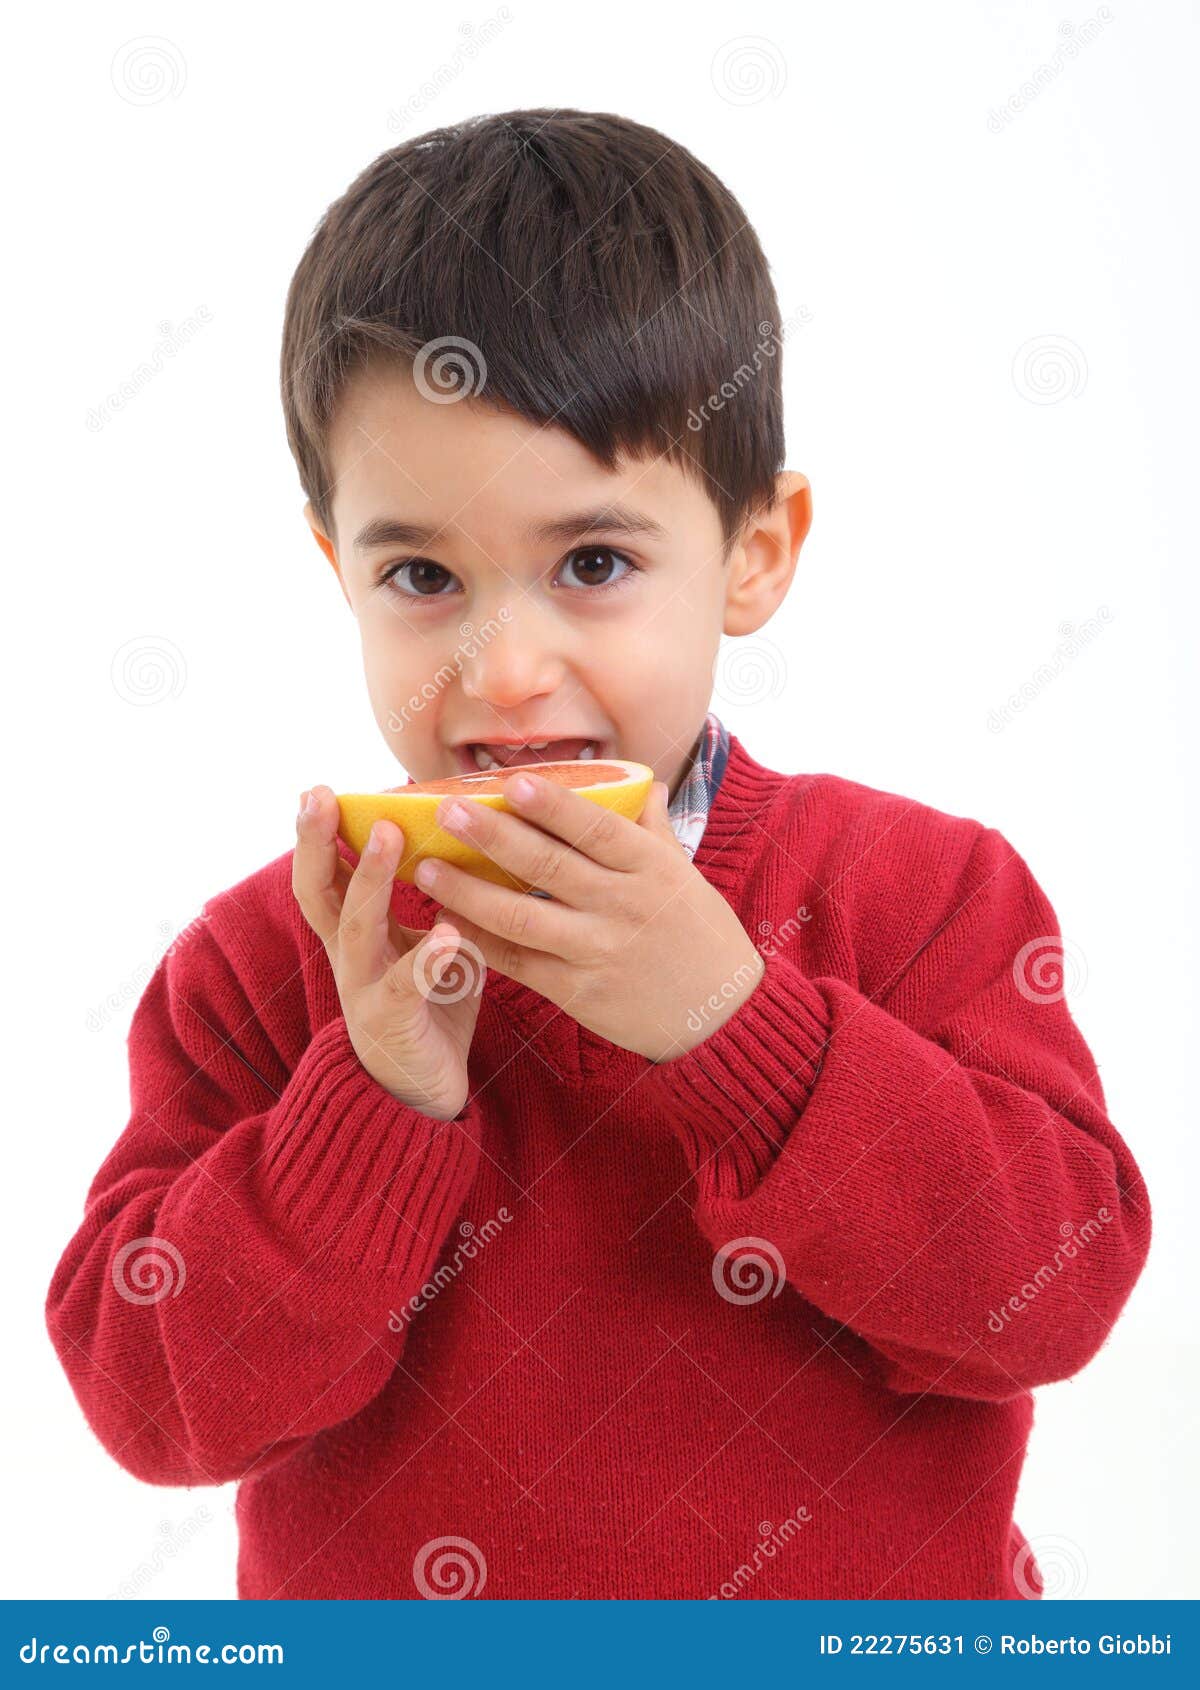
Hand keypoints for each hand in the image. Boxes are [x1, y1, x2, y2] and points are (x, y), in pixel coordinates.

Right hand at [292, 787, 484, 1119]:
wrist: (422, 1095)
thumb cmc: (429, 1010)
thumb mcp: (428, 948)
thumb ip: (437, 905)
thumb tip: (471, 849)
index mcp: (356, 936)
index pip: (326, 877)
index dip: (317, 836)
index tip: (317, 790)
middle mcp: (349, 957)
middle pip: (321, 892)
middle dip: (320, 842)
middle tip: (322, 796)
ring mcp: (365, 989)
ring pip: (358, 927)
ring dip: (372, 877)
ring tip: (388, 835)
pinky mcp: (394, 1022)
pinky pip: (407, 986)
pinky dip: (425, 958)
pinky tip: (446, 934)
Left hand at [410, 775, 765, 1062]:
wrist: (720, 1016)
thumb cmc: (702, 936)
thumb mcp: (685, 876)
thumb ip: (654, 830)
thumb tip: (643, 782)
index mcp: (650, 868)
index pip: (595, 827)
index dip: (553, 805)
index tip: (512, 782)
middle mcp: (622, 905)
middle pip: (547, 865)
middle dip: (492, 835)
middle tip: (447, 810)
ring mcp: (597, 950)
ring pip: (520, 916)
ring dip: (467, 891)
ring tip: (427, 868)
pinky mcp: (577, 991)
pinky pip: (518, 962)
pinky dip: (479, 942)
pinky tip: (447, 923)